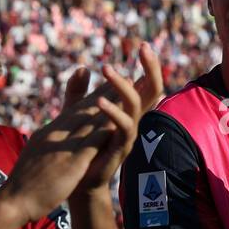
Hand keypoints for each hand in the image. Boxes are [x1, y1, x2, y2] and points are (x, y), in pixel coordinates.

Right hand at [0, 67, 113, 223]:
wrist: (13, 199)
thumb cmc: (24, 180)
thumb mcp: (36, 149)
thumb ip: (48, 135)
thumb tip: (55, 125)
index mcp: (51, 130)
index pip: (76, 108)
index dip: (94, 94)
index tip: (110, 82)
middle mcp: (58, 133)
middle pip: (86, 108)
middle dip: (106, 92)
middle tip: (124, 75)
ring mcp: (64, 146)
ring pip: (90, 120)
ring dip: (109, 105)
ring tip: (126, 91)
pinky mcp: (71, 163)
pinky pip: (91, 143)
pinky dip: (104, 130)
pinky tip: (119, 122)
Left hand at [73, 43, 164, 194]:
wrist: (76, 183)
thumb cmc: (80, 149)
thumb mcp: (76, 115)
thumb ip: (78, 93)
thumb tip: (83, 67)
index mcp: (125, 111)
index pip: (143, 83)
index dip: (148, 65)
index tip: (144, 45)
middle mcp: (132, 120)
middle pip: (152, 90)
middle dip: (151, 68)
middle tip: (144, 48)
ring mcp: (128, 134)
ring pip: (136, 104)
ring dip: (122, 84)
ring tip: (106, 68)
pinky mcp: (120, 148)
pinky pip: (124, 127)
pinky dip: (113, 112)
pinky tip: (100, 101)